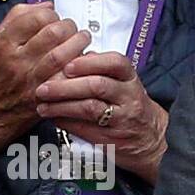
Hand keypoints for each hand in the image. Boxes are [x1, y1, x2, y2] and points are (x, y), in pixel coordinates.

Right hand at [0, 1, 89, 138]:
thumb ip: (19, 17)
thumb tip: (46, 5)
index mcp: (5, 43)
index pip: (36, 17)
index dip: (51, 14)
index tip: (53, 17)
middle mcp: (18, 61)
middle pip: (53, 33)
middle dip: (68, 26)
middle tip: (71, 29)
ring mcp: (32, 80)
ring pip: (63, 55)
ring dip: (78, 44)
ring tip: (80, 41)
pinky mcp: (44, 97)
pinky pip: (67, 79)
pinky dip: (78, 68)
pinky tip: (80, 63)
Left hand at [34, 52, 168, 182]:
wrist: (151, 139)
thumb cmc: (131, 106)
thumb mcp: (124, 82)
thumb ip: (101, 68)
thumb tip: (74, 55)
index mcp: (130, 78)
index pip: (114, 63)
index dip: (89, 63)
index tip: (67, 65)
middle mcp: (128, 97)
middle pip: (97, 86)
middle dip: (66, 86)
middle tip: (44, 87)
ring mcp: (121, 119)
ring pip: (89, 108)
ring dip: (61, 106)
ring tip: (43, 104)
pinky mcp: (112, 138)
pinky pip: (85, 129)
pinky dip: (66, 122)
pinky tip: (53, 117)